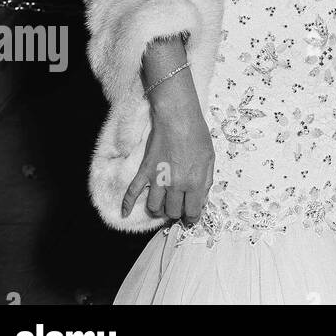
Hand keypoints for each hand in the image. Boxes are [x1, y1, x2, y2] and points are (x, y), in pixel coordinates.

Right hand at [123, 89, 214, 224]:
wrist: (177, 118)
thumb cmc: (197, 135)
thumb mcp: (210, 158)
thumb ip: (206, 181)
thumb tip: (201, 198)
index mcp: (194, 182)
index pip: (192, 211)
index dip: (192, 217)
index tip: (192, 217)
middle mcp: (175, 184)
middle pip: (172, 212)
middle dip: (176, 213)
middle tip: (179, 208)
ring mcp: (158, 179)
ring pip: (153, 207)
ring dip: (158, 210)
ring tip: (163, 206)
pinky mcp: (145, 171)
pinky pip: (132, 192)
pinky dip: (126, 204)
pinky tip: (124, 213)